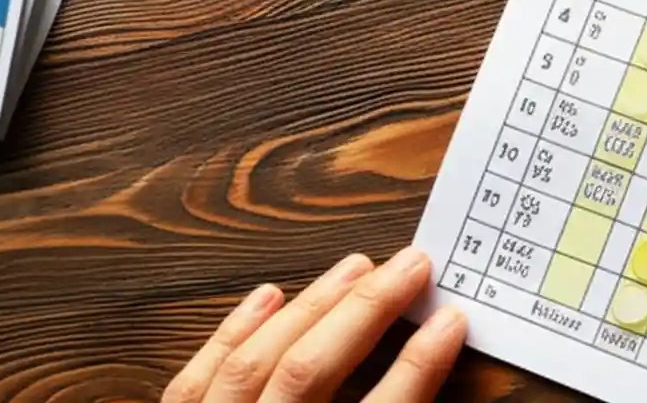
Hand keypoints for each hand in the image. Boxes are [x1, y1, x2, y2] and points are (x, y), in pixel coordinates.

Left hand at [163, 247, 465, 402]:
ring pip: (254, 365)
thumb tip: (426, 366)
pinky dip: (231, 334)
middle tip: (413, 265)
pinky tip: (266, 296)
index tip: (452, 319)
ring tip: (357, 267)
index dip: (420, 365)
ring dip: (310, 308)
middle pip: (311, 373)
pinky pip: (194, 381)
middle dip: (367, 312)